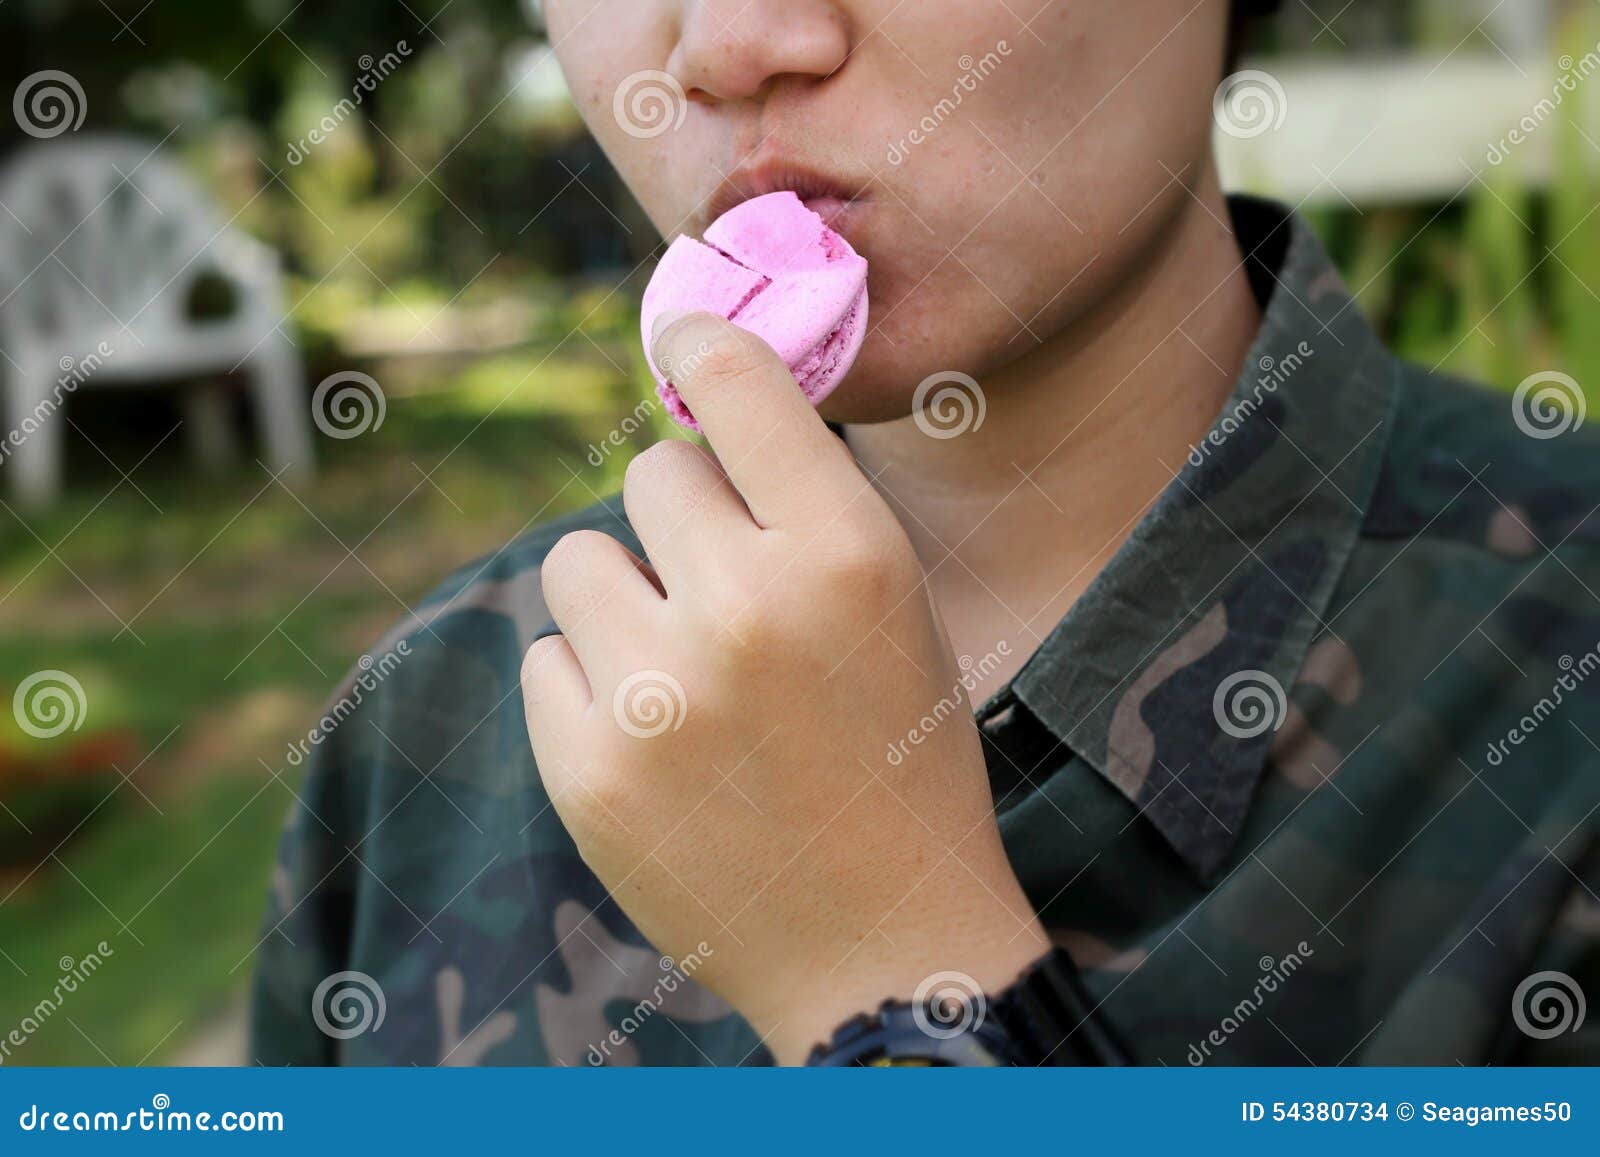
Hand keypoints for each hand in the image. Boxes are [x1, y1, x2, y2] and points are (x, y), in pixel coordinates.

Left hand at [520, 311, 1045, 1062]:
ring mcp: (656, 695)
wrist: (882, 946)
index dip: (700, 349)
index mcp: (847, 556)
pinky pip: (547, 657)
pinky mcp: (586, 770)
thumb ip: (803, 505)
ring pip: (580, 560)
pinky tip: (657, 742)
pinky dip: (591, 687)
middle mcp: (747, 608)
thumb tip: (692, 395)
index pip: (733, 384)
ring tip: (685, 673)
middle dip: (684, 520)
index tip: (682, 341)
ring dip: (625, 598)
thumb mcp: (897, 611)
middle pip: (651, 473)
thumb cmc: (902, 763)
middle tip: (725, 593)